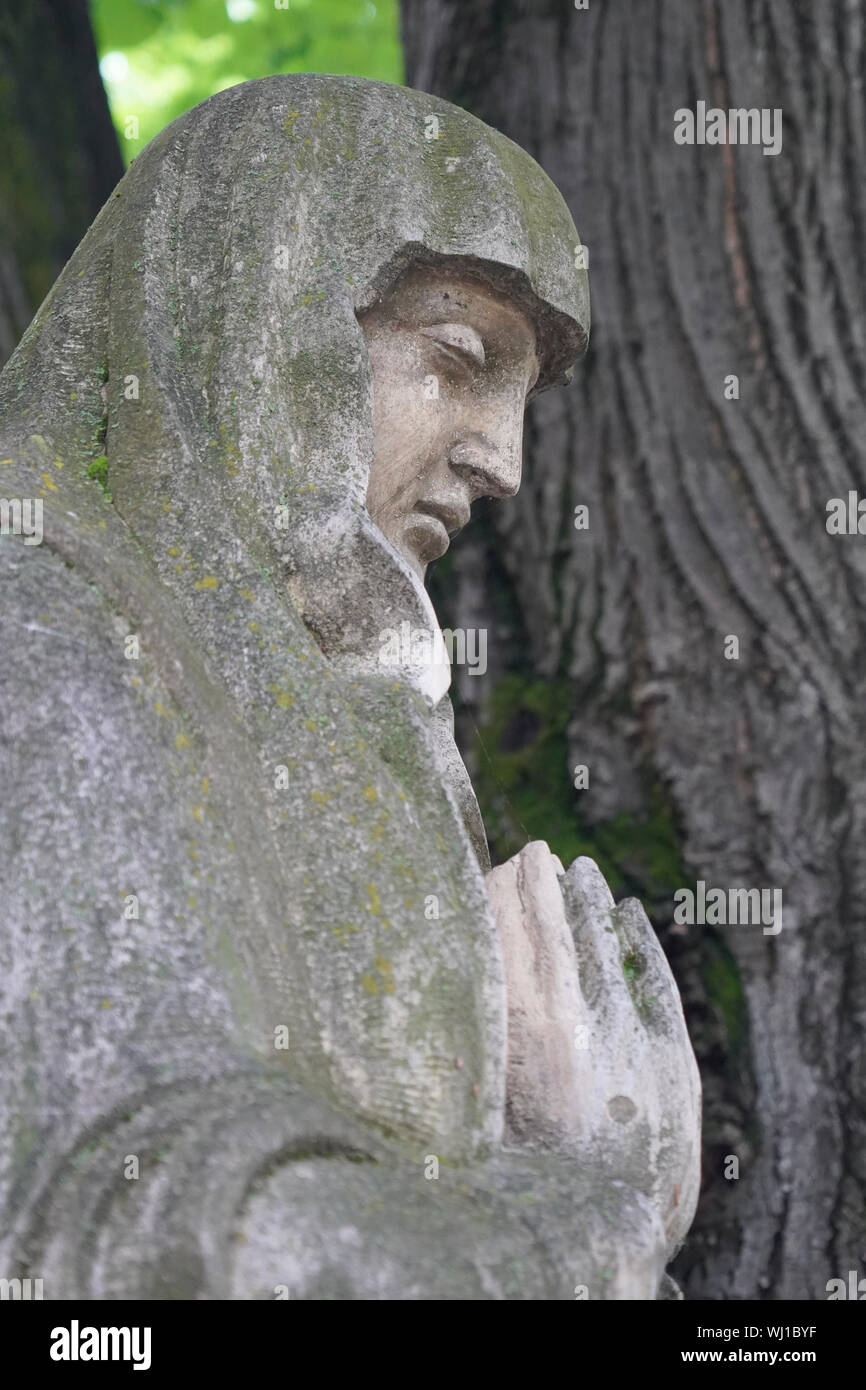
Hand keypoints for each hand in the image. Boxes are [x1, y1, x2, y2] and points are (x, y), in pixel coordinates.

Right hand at [486, 841, 700, 1252]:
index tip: (505, 860)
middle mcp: (576, 1033)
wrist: (600, 1229)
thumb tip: (452, 955)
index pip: (515, 936)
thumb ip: (475, 1026)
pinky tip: (629, 910)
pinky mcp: (674, 1060)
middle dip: (546, 886)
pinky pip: (654, 977)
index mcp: (521, 1041)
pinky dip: (640, 939)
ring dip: (592, 903)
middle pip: (559, 932)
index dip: (510, 892)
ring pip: (607, 948)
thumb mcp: (483, 1090)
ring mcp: (631, 1044)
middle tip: (536, 851)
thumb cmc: (521, 1160)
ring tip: (580, 871)